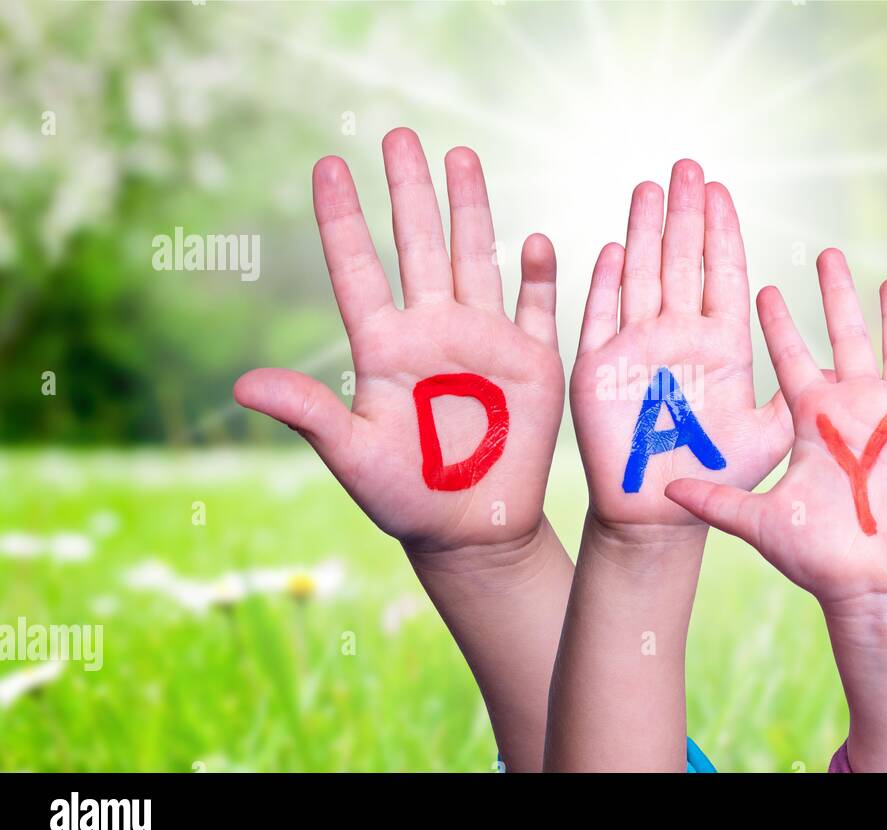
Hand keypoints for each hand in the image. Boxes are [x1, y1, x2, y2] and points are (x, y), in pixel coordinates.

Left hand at [235, 129, 564, 555]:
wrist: (472, 530)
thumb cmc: (405, 498)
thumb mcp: (352, 456)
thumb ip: (309, 413)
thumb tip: (241, 384)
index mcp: (384, 347)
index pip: (358, 268)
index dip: (342, 219)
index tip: (328, 165)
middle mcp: (432, 331)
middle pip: (418, 245)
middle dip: (410, 190)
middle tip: (399, 135)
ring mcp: (483, 342)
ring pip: (475, 258)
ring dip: (470, 210)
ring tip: (461, 157)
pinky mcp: (531, 363)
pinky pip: (535, 308)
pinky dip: (538, 276)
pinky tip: (535, 240)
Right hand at [570, 160, 790, 529]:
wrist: (659, 512)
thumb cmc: (717, 471)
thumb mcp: (770, 435)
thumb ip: (795, 400)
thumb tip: (838, 366)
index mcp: (721, 343)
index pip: (722, 273)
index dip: (721, 231)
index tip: (722, 189)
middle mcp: (679, 336)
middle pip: (682, 261)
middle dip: (685, 214)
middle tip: (688, 166)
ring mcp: (638, 347)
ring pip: (642, 276)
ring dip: (645, 232)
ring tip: (650, 187)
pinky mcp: (600, 368)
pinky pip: (602, 316)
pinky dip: (607, 284)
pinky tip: (614, 247)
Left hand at [666, 249, 886, 603]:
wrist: (877, 586)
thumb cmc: (820, 558)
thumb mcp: (761, 522)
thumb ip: (716, 502)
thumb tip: (664, 492)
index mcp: (814, 419)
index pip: (792, 358)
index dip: (779, 325)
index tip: (763, 288)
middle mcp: (857, 407)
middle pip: (846, 336)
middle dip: (836, 296)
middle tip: (826, 252)